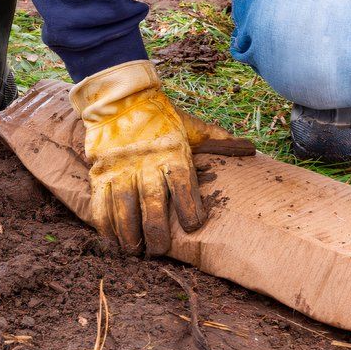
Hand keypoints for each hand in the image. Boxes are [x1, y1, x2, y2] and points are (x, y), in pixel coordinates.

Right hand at [71, 60, 253, 255]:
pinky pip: (100, 202)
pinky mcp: (100, 172)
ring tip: (134, 250)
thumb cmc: (162, 118)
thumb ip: (217, 140)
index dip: (188, 207)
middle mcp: (146, 162)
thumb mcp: (191, 126)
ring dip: (128, 232)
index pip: (183, 183)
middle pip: (152, 201)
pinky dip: (105, 224)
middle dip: (155, 230)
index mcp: (172, 152)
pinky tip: (112, 239)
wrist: (120, 99)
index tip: (193, 226)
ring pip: (123, 207)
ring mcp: (121, 168)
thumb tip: (250, 148)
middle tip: (158, 250)